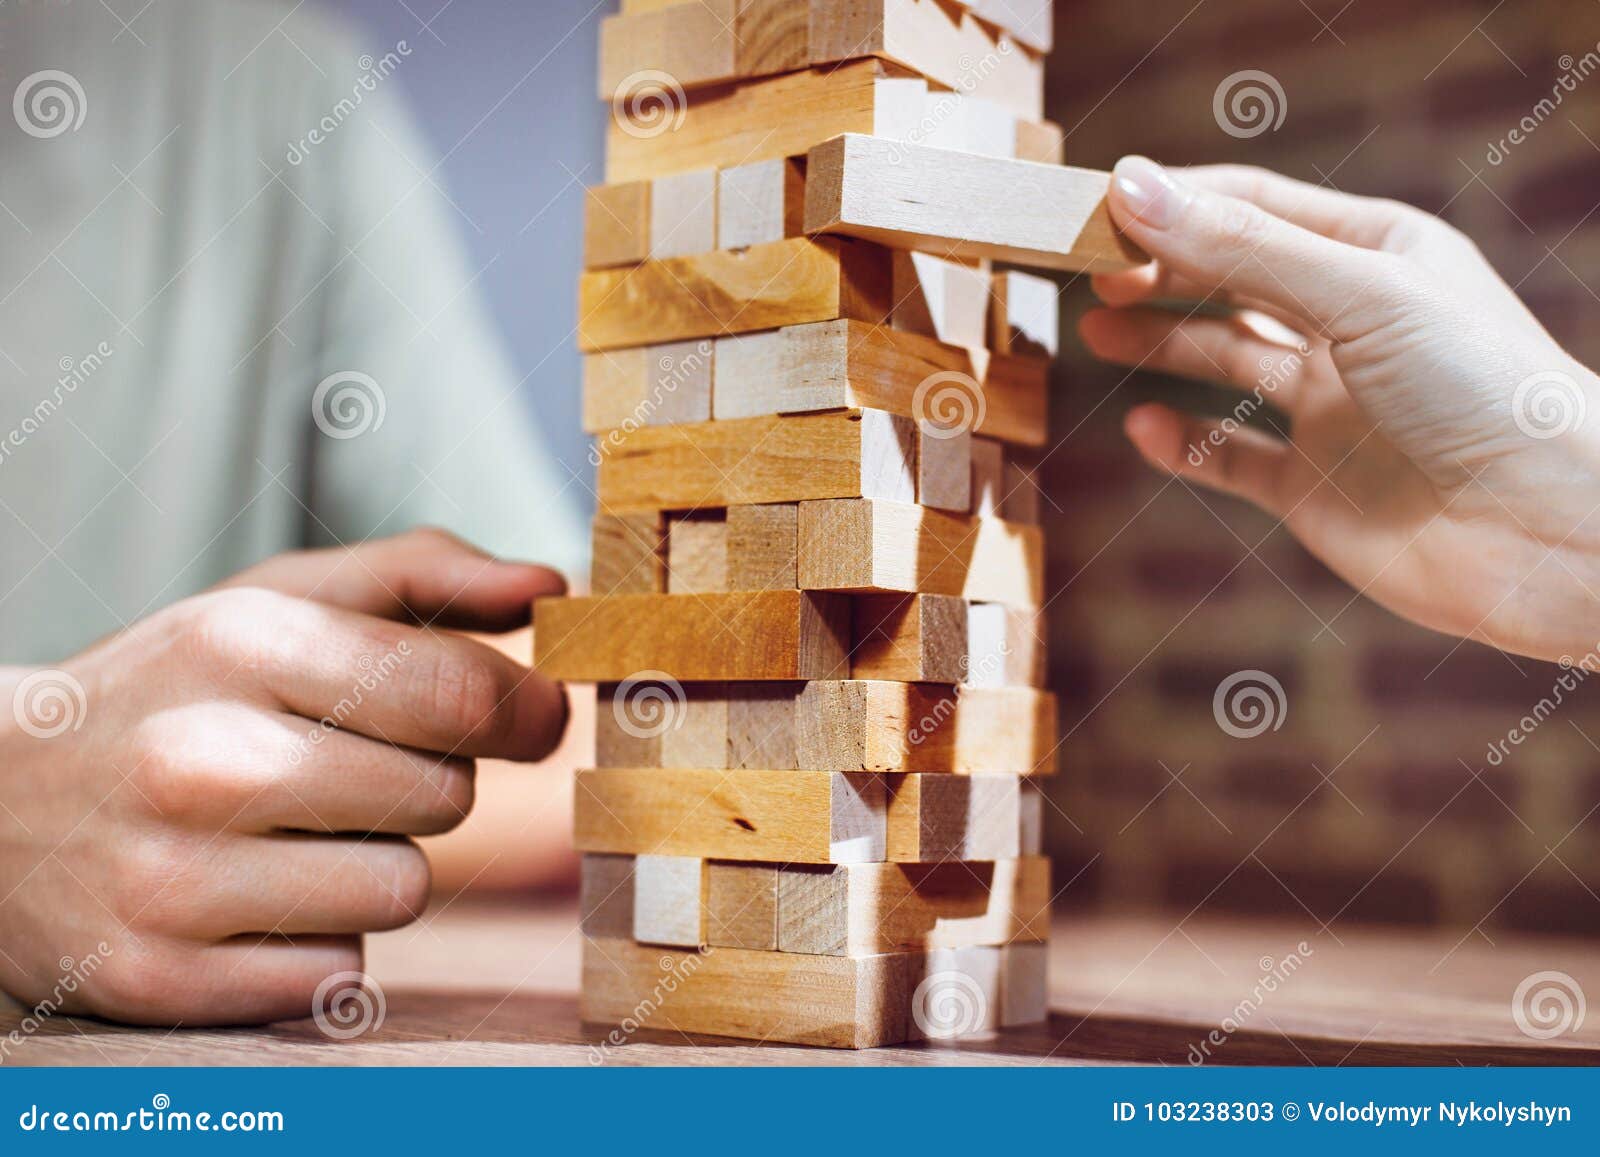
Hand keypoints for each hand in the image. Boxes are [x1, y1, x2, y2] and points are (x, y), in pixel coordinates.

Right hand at [0, 528, 565, 1024]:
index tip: (534, 718)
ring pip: (403, 891)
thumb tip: (548, 587)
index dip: (524, 711)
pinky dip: (318, 939)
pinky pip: (338, 972)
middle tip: (357, 770)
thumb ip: (420, 575)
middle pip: (445, 798)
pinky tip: (254, 899)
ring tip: (300, 835)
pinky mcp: (161, 979)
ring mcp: (173, 879)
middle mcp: (201, 760)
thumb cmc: (175, 691)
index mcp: (241, 642)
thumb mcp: (274, 600)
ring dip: (380, 867)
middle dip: (429, 784)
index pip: (457, 693)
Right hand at [1080, 156, 1599, 662]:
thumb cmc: (1485, 391)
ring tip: (1097, 332)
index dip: (1180, 204)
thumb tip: (1135, 189)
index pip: (1258, 209)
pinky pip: (1229, 456)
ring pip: (1224, 361)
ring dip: (1162, 344)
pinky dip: (1183, 443)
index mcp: (1378, 256)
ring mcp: (1330, 407)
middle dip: (1162, 271)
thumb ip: (1242, 248)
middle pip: (1233, 280)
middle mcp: (1352, 326)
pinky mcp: (1312, 485)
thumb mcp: (1361, 293)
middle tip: (1091, 271)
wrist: (1546, 534)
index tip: (1103, 207)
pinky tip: (1147, 428)